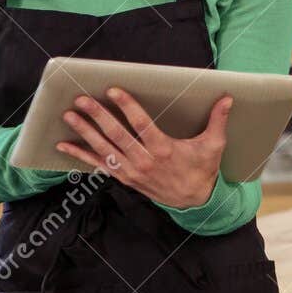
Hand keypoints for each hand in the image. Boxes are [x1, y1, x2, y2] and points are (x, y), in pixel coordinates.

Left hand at [56, 87, 231, 208]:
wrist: (194, 201)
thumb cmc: (203, 170)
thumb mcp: (214, 146)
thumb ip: (218, 120)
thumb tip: (227, 98)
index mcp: (164, 149)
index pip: (141, 125)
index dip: (126, 107)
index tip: (113, 91)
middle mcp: (145, 161)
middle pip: (117, 135)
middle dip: (97, 116)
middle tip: (82, 99)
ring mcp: (132, 171)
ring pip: (104, 148)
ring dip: (85, 132)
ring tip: (70, 115)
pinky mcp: (125, 178)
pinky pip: (99, 165)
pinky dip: (81, 155)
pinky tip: (64, 145)